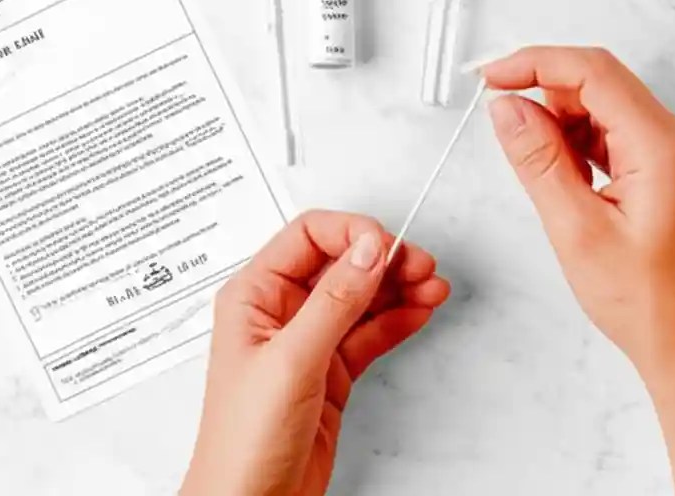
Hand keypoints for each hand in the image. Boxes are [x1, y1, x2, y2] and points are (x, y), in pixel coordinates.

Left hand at [181, 210, 449, 495]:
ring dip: (398, 288)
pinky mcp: (331, 371)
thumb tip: (366, 251)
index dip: (351, 233)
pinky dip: (398, 320)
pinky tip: (420, 311)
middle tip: (420, 265)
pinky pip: (370, 333)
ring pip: (362, 298)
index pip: (308, 237)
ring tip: (431, 286)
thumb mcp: (291, 360)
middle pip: (341, 264)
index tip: (387, 245)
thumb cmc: (243, 442)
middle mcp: (280, 313)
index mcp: (254, 296)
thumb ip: (334, 302)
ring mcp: (308, 342)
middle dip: (383, 259)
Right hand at [482, 46, 674, 494]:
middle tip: (497, 114)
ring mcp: (670, 158)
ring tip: (528, 162)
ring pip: (603, 109)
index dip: (534, 62)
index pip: (592, 71)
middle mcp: (673, 142)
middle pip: (599, 82)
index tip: (490, 77)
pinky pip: (612, 138)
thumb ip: (539, 162)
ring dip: (558, 120)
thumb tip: (507, 109)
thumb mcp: (578, 230)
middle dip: (543, 88)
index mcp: (661, 146)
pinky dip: (576, 144)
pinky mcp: (662, 177)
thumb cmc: (650, 304)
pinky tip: (555, 174)